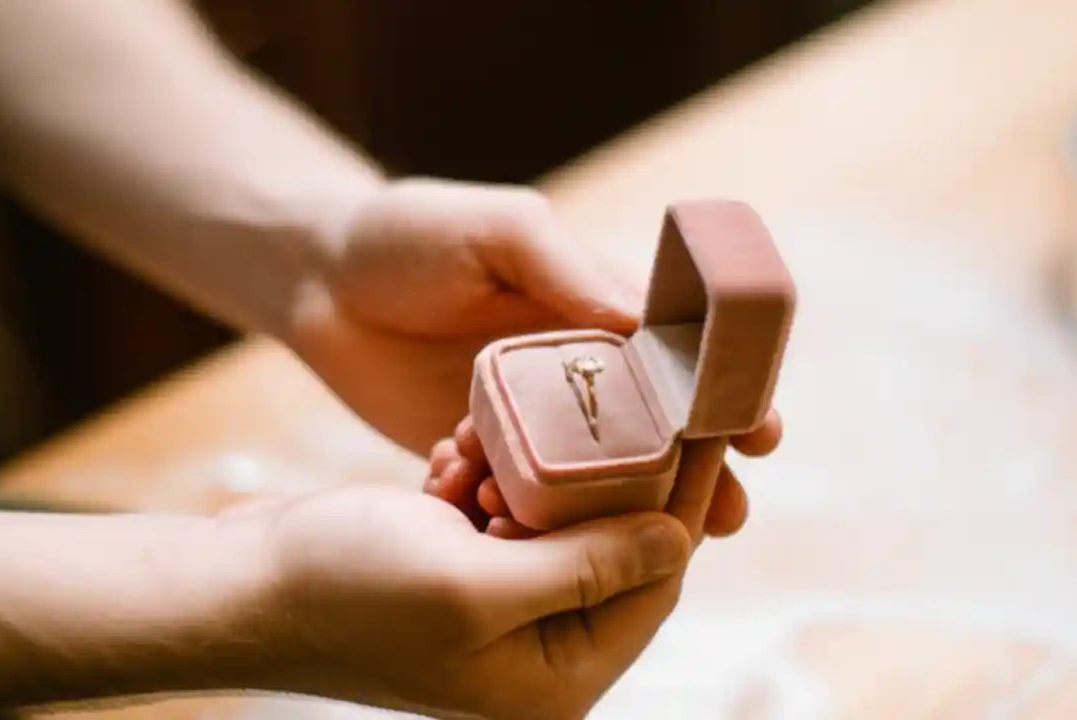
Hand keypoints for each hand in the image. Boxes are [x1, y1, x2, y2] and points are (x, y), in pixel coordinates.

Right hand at [243, 469, 721, 718]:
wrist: (239, 586)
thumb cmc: (344, 590)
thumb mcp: (475, 580)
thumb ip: (586, 565)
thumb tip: (681, 538)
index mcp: (554, 680)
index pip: (650, 579)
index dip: (682, 496)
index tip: (705, 423)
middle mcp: (537, 655)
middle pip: (610, 549)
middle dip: (596, 477)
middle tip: (603, 404)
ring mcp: (500, 615)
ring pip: (557, 523)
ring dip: (531, 471)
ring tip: (488, 443)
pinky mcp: (465, 577)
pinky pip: (506, 517)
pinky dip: (487, 480)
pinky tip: (455, 458)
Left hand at [289, 177, 778, 535]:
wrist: (317, 279)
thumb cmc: (409, 234)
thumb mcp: (497, 229)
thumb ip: (566, 268)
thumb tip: (641, 322)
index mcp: (594, 310)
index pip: (677, 358)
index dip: (721, 394)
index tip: (759, 432)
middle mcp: (574, 374)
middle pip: (654, 431)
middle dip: (696, 471)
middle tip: (727, 515)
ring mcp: (530, 422)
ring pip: (599, 479)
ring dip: (635, 514)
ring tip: (668, 551)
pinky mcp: (482, 458)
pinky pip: (527, 498)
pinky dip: (548, 525)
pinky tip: (556, 552)